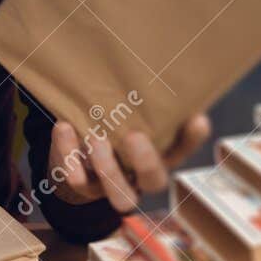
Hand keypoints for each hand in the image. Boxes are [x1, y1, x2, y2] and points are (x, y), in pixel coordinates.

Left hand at [49, 113, 211, 212]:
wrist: (76, 158)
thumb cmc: (110, 126)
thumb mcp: (128, 113)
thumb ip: (141, 100)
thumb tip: (152, 63)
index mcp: (160, 154)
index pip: (184, 147)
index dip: (192, 137)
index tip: (196, 118)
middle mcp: (141, 175)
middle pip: (155, 181)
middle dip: (146, 162)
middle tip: (134, 136)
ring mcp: (114, 186)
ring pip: (121, 197)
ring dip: (109, 170)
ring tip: (96, 138)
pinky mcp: (85, 187)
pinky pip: (79, 181)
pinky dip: (69, 155)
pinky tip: (64, 128)